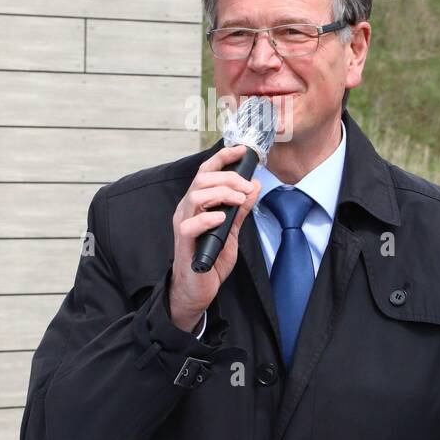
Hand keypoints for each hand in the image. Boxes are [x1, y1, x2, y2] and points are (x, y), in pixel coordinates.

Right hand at [167, 143, 261, 328]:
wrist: (197, 289)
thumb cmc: (210, 259)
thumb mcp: (231, 231)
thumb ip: (241, 210)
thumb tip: (255, 186)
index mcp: (197, 204)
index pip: (206, 171)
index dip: (223, 157)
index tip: (242, 150)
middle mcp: (187, 210)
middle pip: (203, 179)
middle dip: (229, 177)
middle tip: (248, 187)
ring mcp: (184, 225)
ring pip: (196, 196)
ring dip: (222, 194)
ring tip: (239, 201)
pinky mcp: (184, 243)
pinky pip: (191, 224)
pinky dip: (209, 218)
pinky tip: (223, 219)